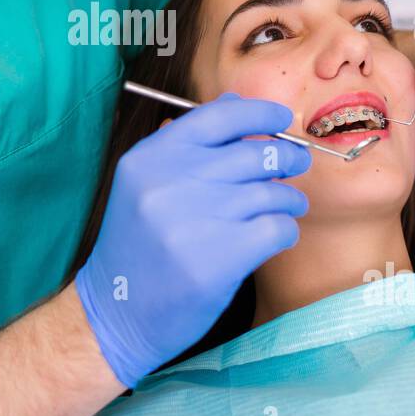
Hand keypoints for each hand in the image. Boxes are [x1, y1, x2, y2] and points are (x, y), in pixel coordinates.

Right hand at [74, 93, 310, 387]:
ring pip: (270, 192)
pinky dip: (286, 229)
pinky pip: (276, 228)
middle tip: (296, 165)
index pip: (217, 116)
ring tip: (288, 205)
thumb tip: (238, 103)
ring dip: (289, 198)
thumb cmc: (139, 245)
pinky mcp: (217, 259)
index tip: (280, 119)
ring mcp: (193, 220)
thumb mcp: (146, 183)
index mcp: (150, 157)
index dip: (259, 112)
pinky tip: (277, 235)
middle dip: (286, 157)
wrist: (118, 312)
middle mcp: (169, 181)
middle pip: (253, 153)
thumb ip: (189, 143)